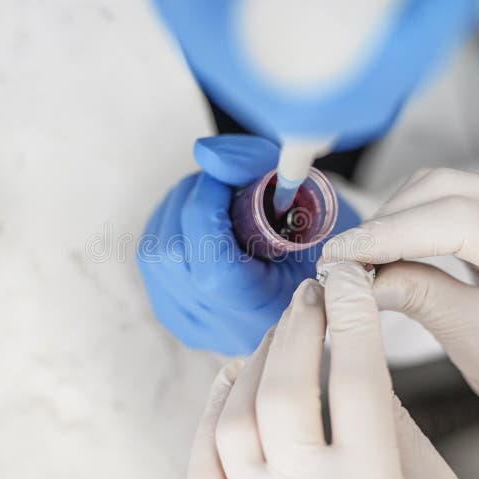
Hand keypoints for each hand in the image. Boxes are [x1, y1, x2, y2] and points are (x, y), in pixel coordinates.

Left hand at [137, 135, 358, 355]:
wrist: (321, 296)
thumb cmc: (325, 251)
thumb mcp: (315, 207)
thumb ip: (262, 172)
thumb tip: (205, 152)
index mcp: (261, 313)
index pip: (210, 263)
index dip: (209, 202)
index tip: (230, 172)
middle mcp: (216, 326)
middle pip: (172, 250)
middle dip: (194, 197)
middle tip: (229, 180)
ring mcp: (188, 321)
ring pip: (155, 247)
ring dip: (183, 207)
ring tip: (222, 199)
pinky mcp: (171, 310)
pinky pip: (153, 255)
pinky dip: (175, 224)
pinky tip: (205, 219)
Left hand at [187, 264, 462, 478]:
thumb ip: (396, 429)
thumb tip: (355, 363)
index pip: (360, 380)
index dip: (353, 318)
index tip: (350, 280)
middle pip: (287, 390)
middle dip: (300, 329)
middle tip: (312, 295)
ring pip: (237, 418)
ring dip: (257, 362)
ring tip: (280, 332)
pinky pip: (202, 459)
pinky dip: (212, 408)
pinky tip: (230, 375)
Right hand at [322, 168, 478, 458]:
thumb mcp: (473, 340)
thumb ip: (415, 295)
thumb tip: (354, 277)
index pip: (454, 219)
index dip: (388, 233)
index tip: (339, 256)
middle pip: (444, 189)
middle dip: (386, 222)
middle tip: (344, 260)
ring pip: (442, 185)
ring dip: (395, 217)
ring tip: (363, 257)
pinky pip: (452, 195)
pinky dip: (413, 218)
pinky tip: (390, 246)